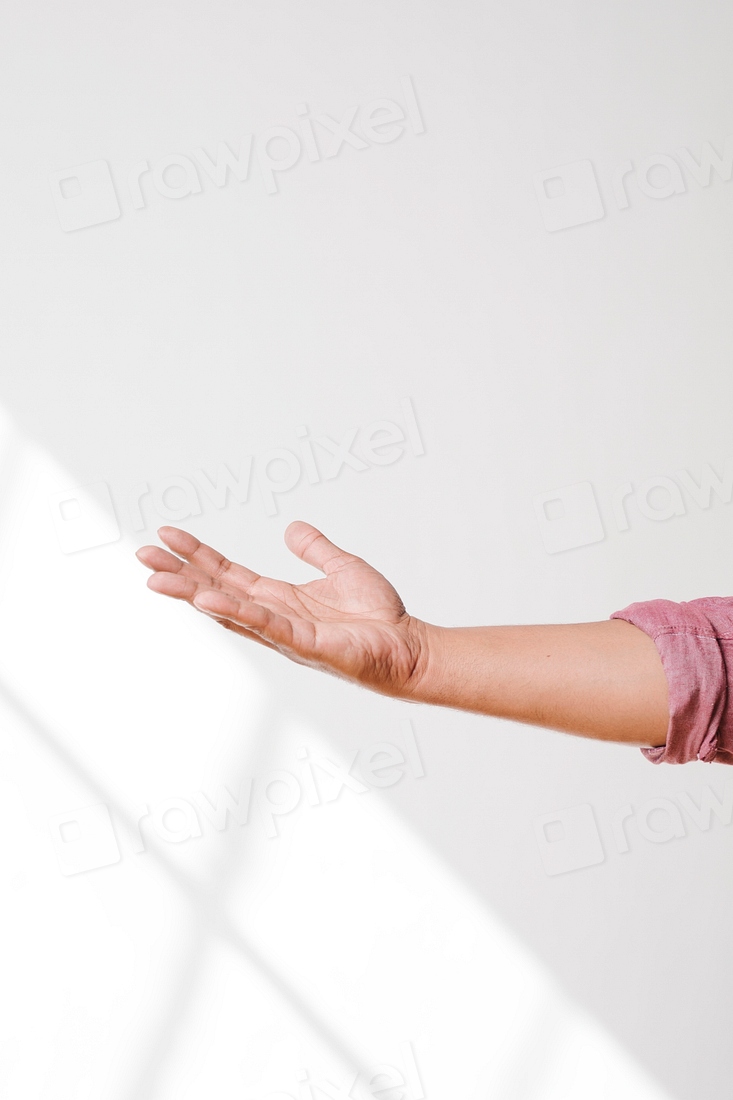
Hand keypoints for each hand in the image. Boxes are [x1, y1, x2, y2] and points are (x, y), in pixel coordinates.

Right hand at [135, 522, 430, 698]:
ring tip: (158, 579)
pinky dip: (236, 613)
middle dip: (179, 573)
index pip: (227, 574)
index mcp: (278, 599)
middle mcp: (273, 617)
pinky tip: (209, 600)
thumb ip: (316, 549)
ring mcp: (284, 633)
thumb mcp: (342, 568)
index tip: (167, 536)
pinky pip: (265, 625)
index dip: (197, 555)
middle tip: (143, 555)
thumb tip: (292, 528)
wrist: (407, 648)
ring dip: (193, 594)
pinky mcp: (305, 644)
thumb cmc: (378, 617)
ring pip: (230, 610)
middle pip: (216, 590)